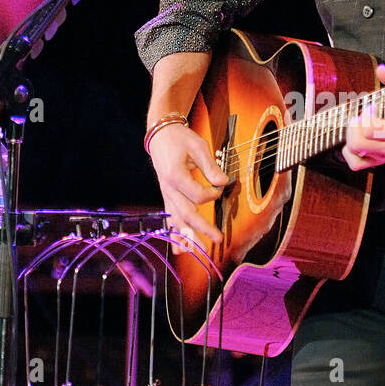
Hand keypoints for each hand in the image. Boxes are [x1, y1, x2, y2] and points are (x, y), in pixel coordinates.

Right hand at [147, 122, 228, 248]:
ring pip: (177, 219)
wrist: (160, 135)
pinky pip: (170, 218)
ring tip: (199, 250)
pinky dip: (175, 234)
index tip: (221, 187)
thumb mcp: (198, 146)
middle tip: (218, 238)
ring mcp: (166, 194)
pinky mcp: (167, 196)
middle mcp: (168, 189)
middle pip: (186, 213)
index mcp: (175, 176)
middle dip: (202, 228)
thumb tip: (224, 182)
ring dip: (188, 236)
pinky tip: (179, 250)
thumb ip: (211, 166)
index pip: (197, 195)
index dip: (213, 194)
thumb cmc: (180, 139)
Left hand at [340, 63, 384, 171]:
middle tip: (361, 116)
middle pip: (360, 141)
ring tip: (358, 125)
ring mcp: (383, 157)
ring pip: (356, 149)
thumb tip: (382, 69)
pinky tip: (355, 140)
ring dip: (351, 134)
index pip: (377, 129)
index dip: (369, 115)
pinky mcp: (374, 164)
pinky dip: (349, 152)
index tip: (373, 106)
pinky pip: (354, 164)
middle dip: (356, 124)